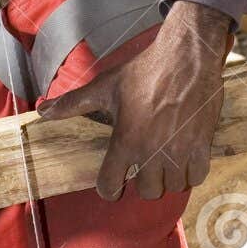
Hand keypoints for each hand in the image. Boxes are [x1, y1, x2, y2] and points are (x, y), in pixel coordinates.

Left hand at [36, 0, 231, 199]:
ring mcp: (179, 151)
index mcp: (126, 140)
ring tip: (164, 160)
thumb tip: (43, 112)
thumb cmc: (144, 70)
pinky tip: (184, 157)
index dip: (108, 188)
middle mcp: (152, 152)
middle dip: (143, 182)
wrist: (187, 56)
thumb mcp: (106, 86)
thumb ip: (73, 103)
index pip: (110, 186)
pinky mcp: (203, 146)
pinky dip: (191, 172)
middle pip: (147, 191)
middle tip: (143, 164)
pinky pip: (197, 177)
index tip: (113, 182)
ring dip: (168, 177)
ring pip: (174, 186)